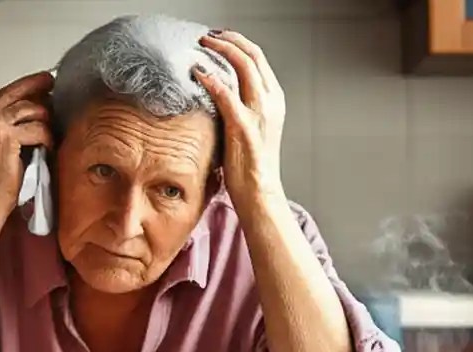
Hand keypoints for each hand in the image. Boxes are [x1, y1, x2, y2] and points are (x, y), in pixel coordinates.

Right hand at [0, 70, 53, 220]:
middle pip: (17, 93)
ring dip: (46, 121)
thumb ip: (6, 126)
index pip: (4, 93)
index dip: (26, 85)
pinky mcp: (6, 137)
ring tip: (51, 133)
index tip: (44, 80)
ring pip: (31, 110)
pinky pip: (37, 129)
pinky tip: (48, 149)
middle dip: (39, 87)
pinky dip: (47, 138)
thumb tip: (36, 109)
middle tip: (54, 85)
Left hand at [194, 30, 285, 211]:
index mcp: (274, 101)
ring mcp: (260, 114)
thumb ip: (241, 108)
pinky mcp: (244, 128)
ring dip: (221, 50)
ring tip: (202, 44)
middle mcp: (271, 102)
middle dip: (229, 40)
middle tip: (207, 36)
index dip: (238, 43)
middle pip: (253, 56)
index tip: (219, 38)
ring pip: (244, 66)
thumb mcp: (252, 129)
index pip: (259, 59)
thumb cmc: (251, 166)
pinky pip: (227, 95)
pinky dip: (212, 79)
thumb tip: (219, 92)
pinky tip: (198, 72)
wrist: (260, 193)